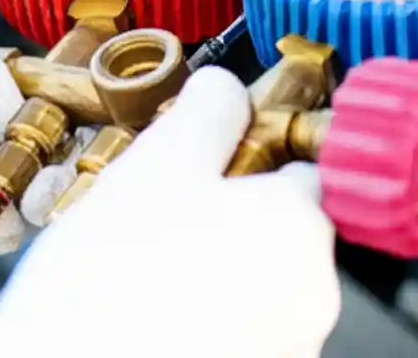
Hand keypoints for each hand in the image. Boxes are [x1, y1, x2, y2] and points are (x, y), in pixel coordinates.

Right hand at [0, 67, 341, 357]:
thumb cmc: (106, 286)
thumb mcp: (157, 164)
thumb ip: (207, 111)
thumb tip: (225, 86)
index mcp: (300, 227)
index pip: (292, 168)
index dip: (238, 158)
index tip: (198, 166)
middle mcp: (312, 293)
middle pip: (271, 230)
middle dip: (219, 218)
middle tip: (151, 221)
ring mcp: (287, 344)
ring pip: (248, 282)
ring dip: (206, 269)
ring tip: (138, 273)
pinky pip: (232, 329)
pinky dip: (197, 318)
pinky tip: (145, 313)